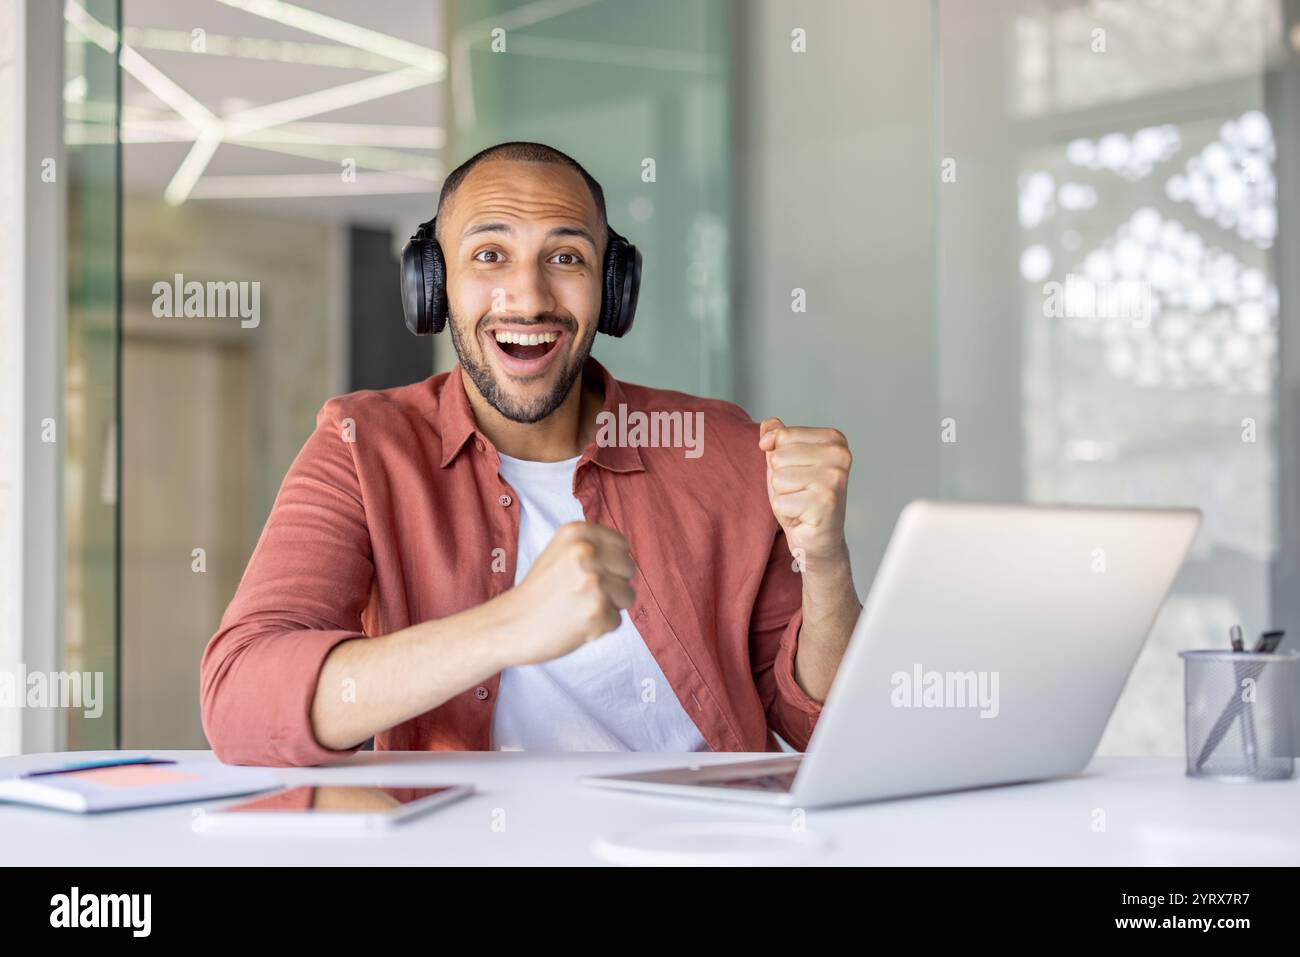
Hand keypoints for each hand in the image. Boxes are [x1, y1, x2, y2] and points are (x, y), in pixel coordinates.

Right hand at [498, 521, 636, 665]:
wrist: (509, 625)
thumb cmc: (540, 591)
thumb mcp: (561, 551)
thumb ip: (593, 547)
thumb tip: (628, 556)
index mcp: (577, 532)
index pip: (622, 545)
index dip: (611, 563)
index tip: (588, 574)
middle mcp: (586, 552)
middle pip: (629, 569)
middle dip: (613, 584)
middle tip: (581, 594)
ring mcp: (593, 582)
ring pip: (627, 596)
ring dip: (608, 607)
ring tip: (577, 608)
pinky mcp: (597, 611)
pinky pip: (617, 621)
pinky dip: (599, 627)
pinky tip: (575, 624)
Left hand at [758, 418, 852, 570]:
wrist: (818, 540)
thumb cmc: (802, 498)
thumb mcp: (786, 463)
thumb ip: (778, 439)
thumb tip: (768, 424)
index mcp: (834, 440)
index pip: (782, 436)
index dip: (779, 458)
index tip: (798, 474)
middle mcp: (839, 456)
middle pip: (778, 456)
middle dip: (780, 478)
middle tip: (799, 492)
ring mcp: (834, 479)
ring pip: (778, 478)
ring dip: (782, 495)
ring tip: (800, 503)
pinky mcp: (825, 503)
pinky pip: (781, 501)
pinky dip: (785, 512)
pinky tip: (802, 516)